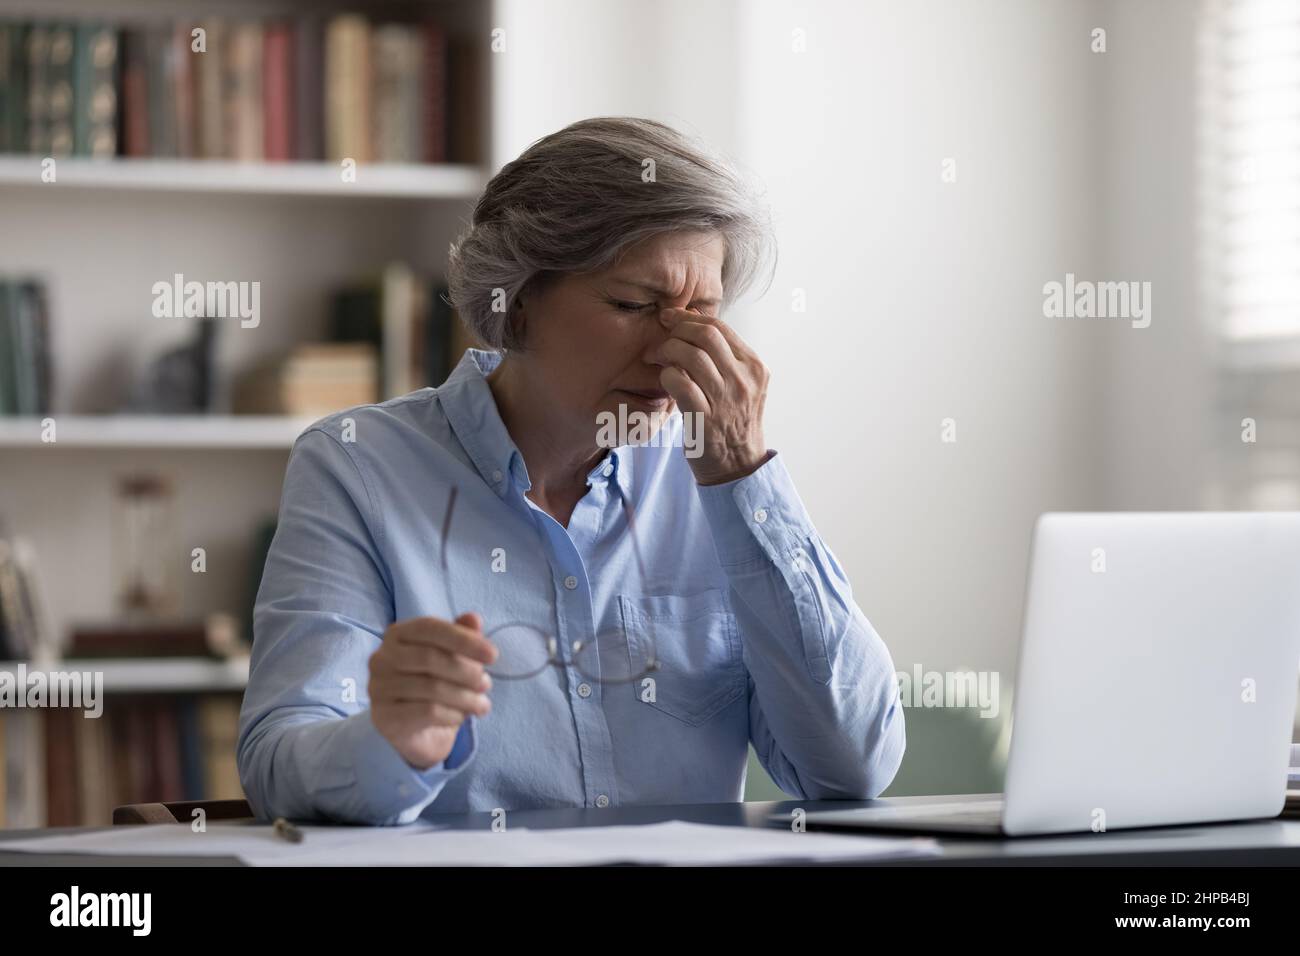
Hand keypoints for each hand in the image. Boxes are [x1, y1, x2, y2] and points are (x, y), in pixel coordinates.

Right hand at [368, 612, 496, 770]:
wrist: (415, 730)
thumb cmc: (433, 683)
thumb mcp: (452, 657)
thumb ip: (462, 636)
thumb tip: (474, 619)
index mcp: (397, 634)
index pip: (430, 628)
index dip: (463, 639)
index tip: (493, 655)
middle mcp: (382, 657)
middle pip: (430, 658)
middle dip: (466, 672)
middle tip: (486, 684)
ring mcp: (379, 687)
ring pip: (431, 688)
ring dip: (465, 697)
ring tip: (482, 705)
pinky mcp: (384, 716)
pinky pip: (426, 712)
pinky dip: (452, 714)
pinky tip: (462, 717)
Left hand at [647, 307, 771, 484]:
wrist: (738, 466)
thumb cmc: (733, 421)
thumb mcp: (741, 384)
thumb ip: (724, 356)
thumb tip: (693, 318)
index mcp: (753, 366)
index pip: (720, 327)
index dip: (689, 317)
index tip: (669, 318)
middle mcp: (743, 380)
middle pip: (706, 334)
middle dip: (676, 330)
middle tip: (659, 339)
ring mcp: (725, 400)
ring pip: (691, 355)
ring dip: (666, 351)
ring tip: (655, 358)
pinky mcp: (705, 419)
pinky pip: (680, 383)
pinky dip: (666, 375)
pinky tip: (663, 380)